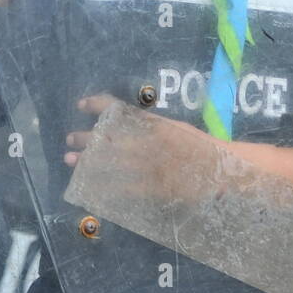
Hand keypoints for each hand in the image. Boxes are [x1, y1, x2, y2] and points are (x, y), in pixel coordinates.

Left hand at [64, 94, 211, 205]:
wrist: (223, 170)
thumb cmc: (202, 148)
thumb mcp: (176, 129)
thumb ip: (153, 127)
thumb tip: (125, 124)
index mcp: (156, 124)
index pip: (122, 110)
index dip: (99, 105)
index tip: (82, 104)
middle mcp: (150, 142)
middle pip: (111, 137)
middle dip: (88, 138)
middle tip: (69, 138)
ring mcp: (151, 166)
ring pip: (112, 162)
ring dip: (89, 161)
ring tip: (70, 159)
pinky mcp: (154, 187)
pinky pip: (125, 188)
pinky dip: (107, 187)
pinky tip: (91, 188)